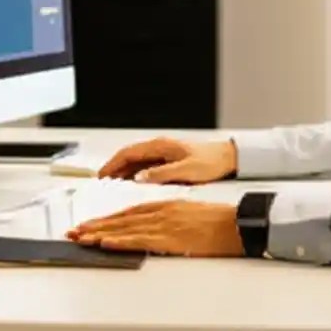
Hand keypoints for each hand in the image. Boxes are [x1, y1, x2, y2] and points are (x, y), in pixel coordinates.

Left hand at [67, 200, 243, 256]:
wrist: (235, 224)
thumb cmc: (217, 221)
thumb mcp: (188, 214)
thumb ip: (168, 218)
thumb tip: (152, 228)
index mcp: (165, 205)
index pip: (128, 212)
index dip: (107, 219)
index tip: (90, 224)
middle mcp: (160, 211)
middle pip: (121, 218)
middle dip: (95, 225)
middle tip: (75, 230)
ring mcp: (163, 224)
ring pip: (124, 228)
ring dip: (99, 233)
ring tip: (80, 238)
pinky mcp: (168, 237)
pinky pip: (138, 239)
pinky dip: (119, 240)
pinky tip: (104, 243)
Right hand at [97, 137, 236, 183]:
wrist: (228, 157)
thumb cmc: (211, 161)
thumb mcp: (186, 170)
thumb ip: (162, 174)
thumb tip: (140, 178)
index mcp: (161, 146)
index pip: (128, 153)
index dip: (112, 164)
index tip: (101, 174)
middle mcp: (160, 148)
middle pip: (130, 156)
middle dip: (114, 168)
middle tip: (101, 181)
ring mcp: (164, 153)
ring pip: (137, 161)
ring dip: (124, 171)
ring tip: (112, 184)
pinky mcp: (169, 161)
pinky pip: (146, 166)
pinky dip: (136, 174)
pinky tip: (133, 184)